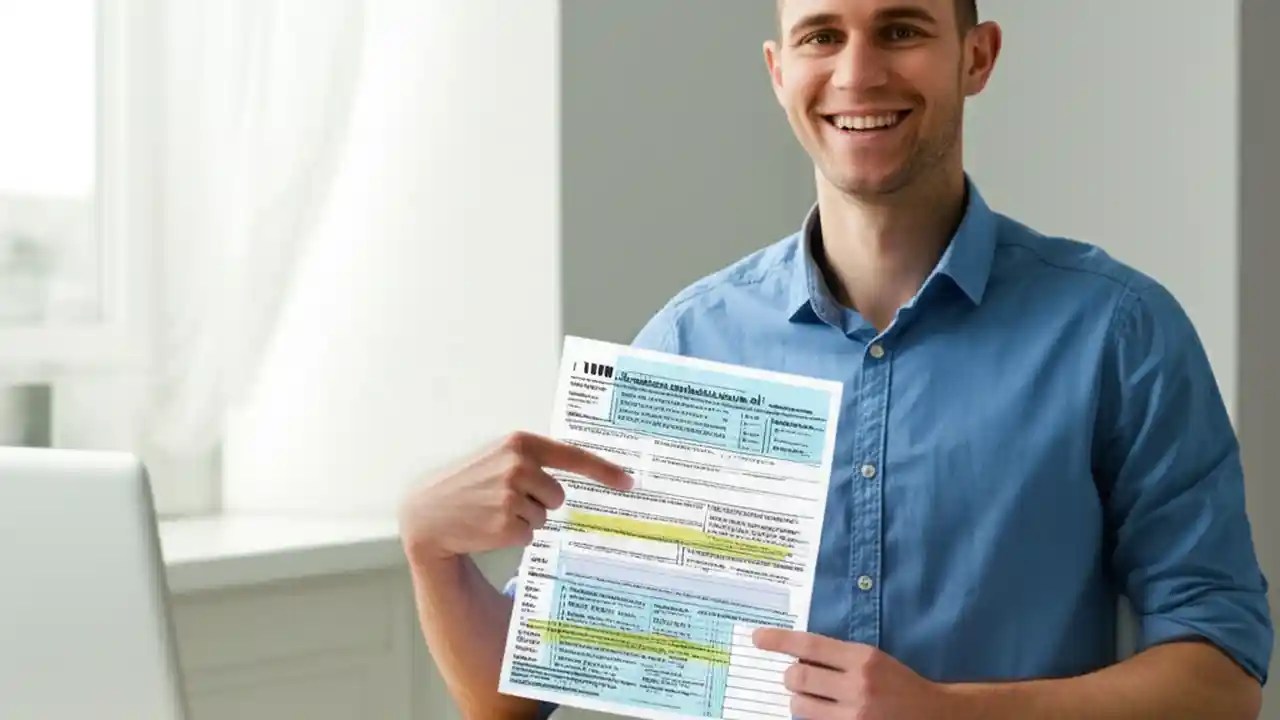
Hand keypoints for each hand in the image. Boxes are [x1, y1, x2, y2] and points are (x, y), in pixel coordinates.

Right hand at [399, 431, 632, 562]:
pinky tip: (487, 526)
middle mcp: (518, 466)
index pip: (573, 455)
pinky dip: (513, 535)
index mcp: (519, 443)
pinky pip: (529, 534)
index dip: (605, 471)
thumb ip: (532, 459)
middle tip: (504, 499)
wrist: (426, 512)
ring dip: (523, 518)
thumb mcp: (497, 458)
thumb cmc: (467, 484)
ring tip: (491, 511)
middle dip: (539, 501)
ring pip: (544, 516)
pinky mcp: (507, 524)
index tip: (630, 482)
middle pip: (558, 495)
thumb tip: (573, 471)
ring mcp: (512, 495)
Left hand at [753, 628, 963, 719]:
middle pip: (798, 677)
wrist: (934, 714)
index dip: (779, 640)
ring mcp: (854, 715)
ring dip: (798, 700)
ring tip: (812, 698)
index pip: (809, 644)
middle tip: (794, 677)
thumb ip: (839, 657)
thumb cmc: (899, 684)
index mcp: (863, 658)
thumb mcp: (874, 660)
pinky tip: (823, 712)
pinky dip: (812, 717)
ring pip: (800, 706)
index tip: (757, 638)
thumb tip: (798, 655)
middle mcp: (857, 685)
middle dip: (790, 677)